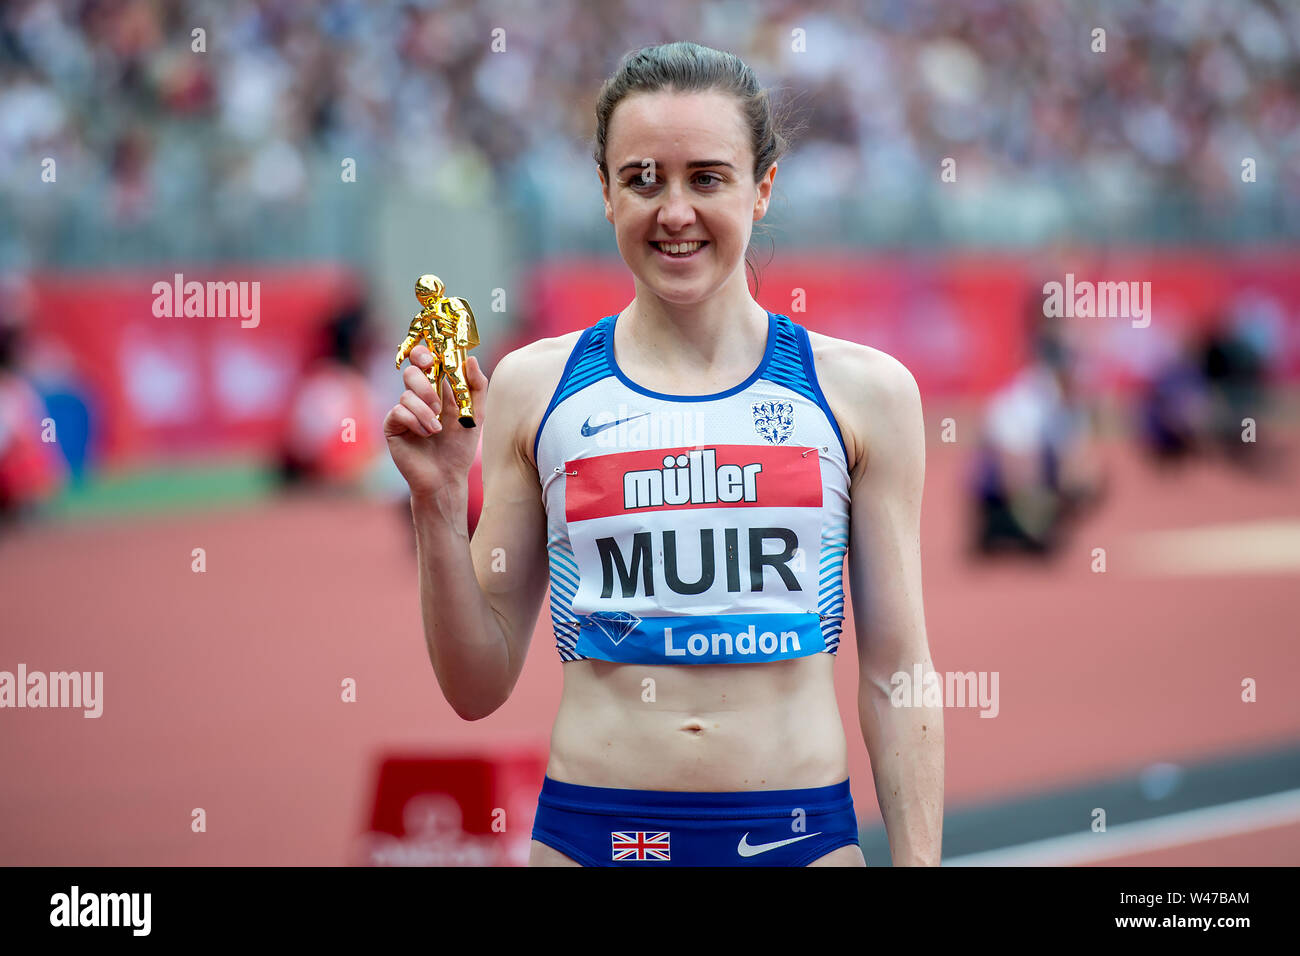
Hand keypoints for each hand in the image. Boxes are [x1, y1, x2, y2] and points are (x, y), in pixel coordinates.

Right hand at [384, 346, 487, 499]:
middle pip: (411, 372)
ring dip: (426, 412)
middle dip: (425, 385)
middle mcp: (417, 397)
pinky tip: (425, 435)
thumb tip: (471, 359)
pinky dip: (415, 421)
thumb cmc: (459, 448)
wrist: (446, 477)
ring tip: (437, 430)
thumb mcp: (475, 415)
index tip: (431, 359)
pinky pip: (398, 411)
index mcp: (436, 389)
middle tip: (439, 404)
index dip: (424, 354)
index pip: (425, 361)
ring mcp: (403, 411)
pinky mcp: (392, 426)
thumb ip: (476, 387)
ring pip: (406, 394)